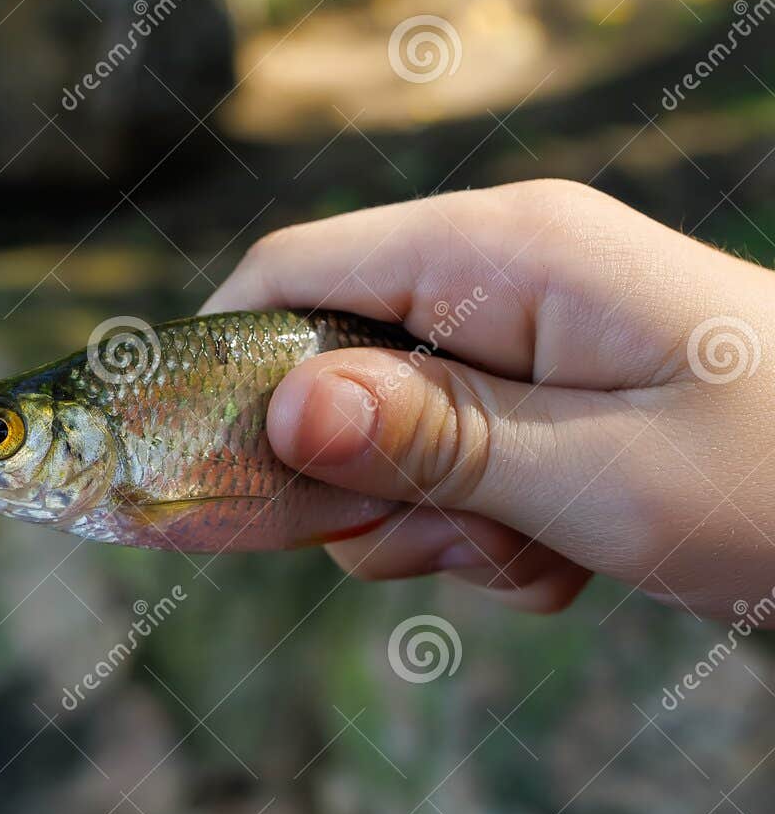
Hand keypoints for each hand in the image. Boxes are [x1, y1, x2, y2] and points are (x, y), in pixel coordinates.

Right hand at [203, 179, 774, 619]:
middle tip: (445, 543)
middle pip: (328, 376)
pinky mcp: (544, 401)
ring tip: (538, 553)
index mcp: (502, 255)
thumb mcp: (598, 473)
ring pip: (387, 444)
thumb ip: (430, 436)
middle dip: (362, 485)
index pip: (292, 275)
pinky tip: (568, 559)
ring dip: (435, 526)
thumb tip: (283, 412)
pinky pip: (454, 474)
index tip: (216, 484)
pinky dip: (487, 537)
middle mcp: (498, 282)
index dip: (233, 374)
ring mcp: (522, 342)